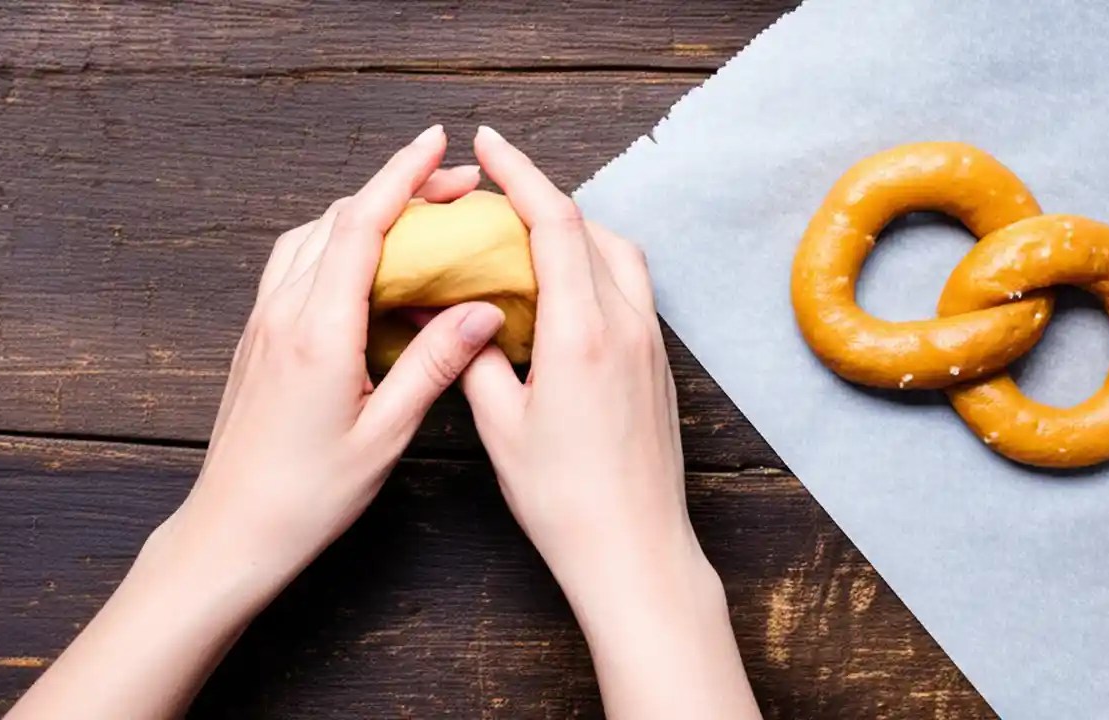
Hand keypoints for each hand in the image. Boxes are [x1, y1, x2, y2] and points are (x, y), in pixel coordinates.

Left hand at [8, 125, 506, 719]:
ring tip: (416, 216)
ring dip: (363, 213)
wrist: (232, 532)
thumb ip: (433, 363)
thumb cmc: (307, 495)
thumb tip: (483, 310)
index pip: (360, 226)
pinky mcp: (258, 338)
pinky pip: (295, 266)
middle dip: (395, 189)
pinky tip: (366, 263)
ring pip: (312, 237)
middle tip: (453, 186)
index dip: (401, 176)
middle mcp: (283, 313)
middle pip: (337, 220)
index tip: (437, 143)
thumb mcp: (384, 434)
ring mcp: (263, 322)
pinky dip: (336, 243)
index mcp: (318, 331)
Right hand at [461, 126, 760, 718]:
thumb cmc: (565, 499)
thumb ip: (473, 359)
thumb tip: (450, 315)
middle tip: (496, 197)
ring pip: (619, 254)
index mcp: (582, 331)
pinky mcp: (658, 364)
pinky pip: (631, 289)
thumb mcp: (501, 426)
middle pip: (591, 227)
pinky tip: (563, 293)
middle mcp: (627, 324)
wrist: (636, 550)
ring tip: (529, 239)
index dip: (520, 172)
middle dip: (544, 196)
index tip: (489, 143)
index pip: (555, 222)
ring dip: (576, 231)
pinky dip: (596, 268)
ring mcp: (650, 343)